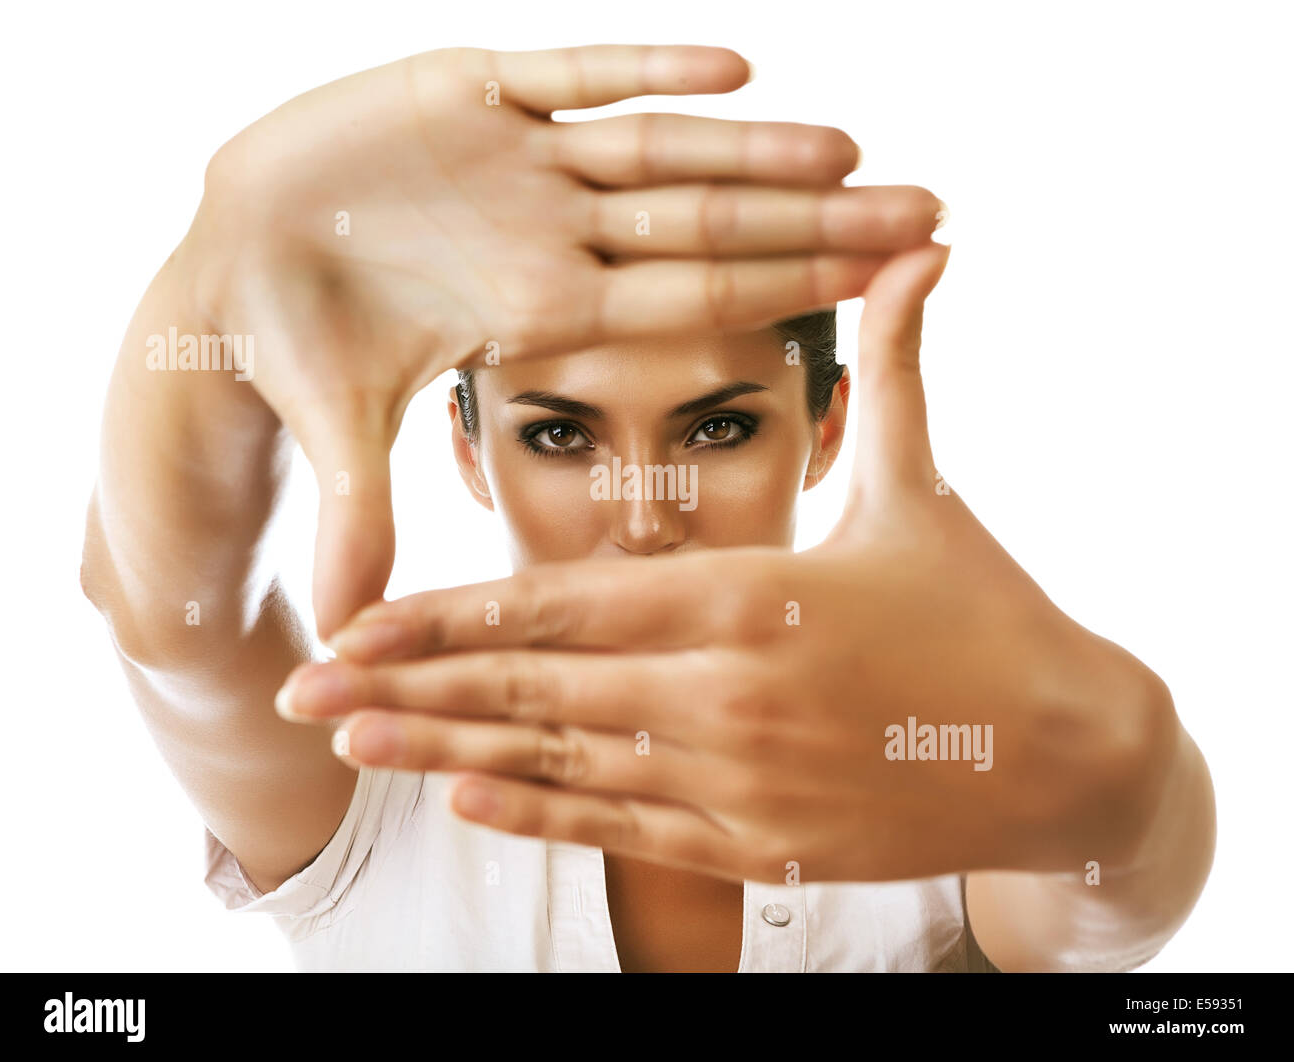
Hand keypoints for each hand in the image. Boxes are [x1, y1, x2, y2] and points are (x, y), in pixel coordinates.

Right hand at [183, 43, 947, 637]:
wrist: (236, 264)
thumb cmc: (297, 351)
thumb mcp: (339, 428)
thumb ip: (358, 515)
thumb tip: (345, 631)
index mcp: (544, 310)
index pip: (691, 303)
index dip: (789, 290)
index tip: (886, 287)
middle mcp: (552, 236)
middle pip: (708, 225)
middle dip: (814, 217)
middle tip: (930, 209)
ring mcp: (520, 164)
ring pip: (660, 149)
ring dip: (753, 151)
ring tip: (854, 149)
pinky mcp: (468, 89)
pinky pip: (572, 76)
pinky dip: (644, 70)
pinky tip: (734, 71)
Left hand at [276, 239, 1167, 885]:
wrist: (1067, 751)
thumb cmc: (986, 608)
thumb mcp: (928, 487)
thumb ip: (900, 372)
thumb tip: (920, 250)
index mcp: (753, 593)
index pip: (567, 603)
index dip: (450, 613)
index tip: (358, 622)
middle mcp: (731, 691)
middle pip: (537, 688)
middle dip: (410, 688)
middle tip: (305, 693)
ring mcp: (743, 778)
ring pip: (566, 764)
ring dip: (450, 753)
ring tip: (355, 749)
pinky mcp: (765, 841)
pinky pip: (630, 828)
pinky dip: (544, 813)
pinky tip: (468, 798)